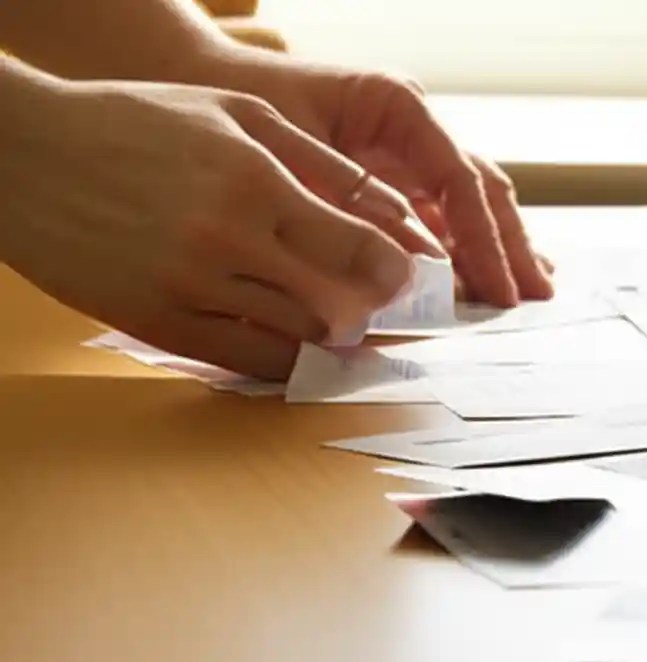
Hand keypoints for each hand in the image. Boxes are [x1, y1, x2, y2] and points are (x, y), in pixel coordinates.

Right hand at [0, 78, 441, 378]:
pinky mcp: (157, 324)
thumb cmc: (135, 122)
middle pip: (335, 302)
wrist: (25, 155)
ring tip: (338, 326)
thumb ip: (314, 158)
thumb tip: (384, 207)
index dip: (394, 273)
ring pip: (295, 337)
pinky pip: (244, 361)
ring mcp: (191, 287)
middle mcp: (229, 240)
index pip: (358, 247)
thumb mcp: (235, 111)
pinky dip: (282, 361)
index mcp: (255, 181)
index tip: (404, 279)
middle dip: (369, 311)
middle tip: (378, 308)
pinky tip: (295, 349)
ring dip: (329, 339)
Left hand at [223, 54, 554, 306]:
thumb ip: (354, 208)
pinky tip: (493, 275)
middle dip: (509, 245)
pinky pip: (444, 211)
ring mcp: (407, 148)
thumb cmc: (234, 109)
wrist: (193, 81)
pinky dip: (469, 244)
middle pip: (481, 187)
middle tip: (534, 299)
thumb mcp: (292, 158)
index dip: (483, 238)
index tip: (498, 288)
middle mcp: (413, 124)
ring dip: (501, 245)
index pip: (459, 178)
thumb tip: (414, 267)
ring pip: (472, 199)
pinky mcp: (392, 174)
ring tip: (533, 288)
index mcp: (396, 104)